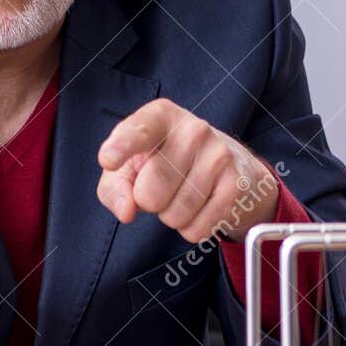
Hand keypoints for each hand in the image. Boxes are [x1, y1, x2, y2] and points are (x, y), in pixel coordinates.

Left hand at [96, 97, 278, 243]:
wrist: (228, 164)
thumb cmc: (165, 161)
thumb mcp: (131, 165)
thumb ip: (115, 187)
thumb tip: (127, 211)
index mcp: (160, 116)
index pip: (139, 131)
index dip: (121, 147)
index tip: (108, 159)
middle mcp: (193, 129)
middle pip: (150, 193)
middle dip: (148, 202)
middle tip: (160, 187)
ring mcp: (219, 156)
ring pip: (174, 215)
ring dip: (170, 216)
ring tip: (181, 194)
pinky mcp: (236, 185)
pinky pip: (197, 228)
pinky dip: (191, 228)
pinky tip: (200, 207)